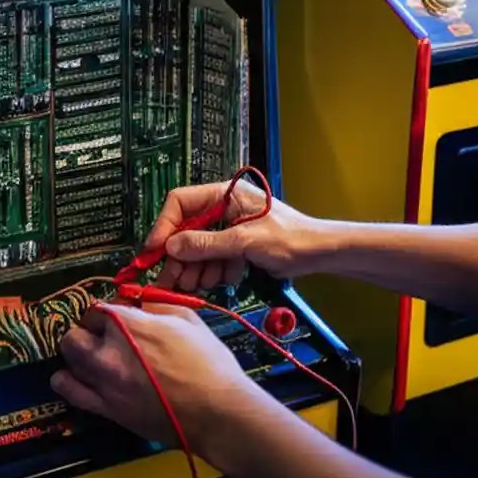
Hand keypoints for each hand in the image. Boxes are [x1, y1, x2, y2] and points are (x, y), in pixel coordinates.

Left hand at [51, 303, 254, 452]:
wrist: (216, 412)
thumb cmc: (208, 363)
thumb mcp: (187, 319)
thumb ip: (155, 307)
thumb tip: (138, 305)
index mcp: (127, 324)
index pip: (96, 309)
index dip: (107, 313)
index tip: (118, 319)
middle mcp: (107, 350)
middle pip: (74, 334)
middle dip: (86, 332)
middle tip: (103, 337)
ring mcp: (103, 381)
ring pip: (68, 360)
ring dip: (77, 355)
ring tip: (92, 357)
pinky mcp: (106, 408)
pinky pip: (71, 391)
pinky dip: (68, 381)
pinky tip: (77, 378)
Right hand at [147, 181, 322, 290]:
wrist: (321, 254)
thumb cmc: (289, 239)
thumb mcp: (245, 242)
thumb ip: (206, 244)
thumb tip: (170, 247)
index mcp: (223, 194)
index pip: (179, 203)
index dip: (164, 226)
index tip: (155, 252)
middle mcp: (221, 208)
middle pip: (185, 231)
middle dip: (181, 258)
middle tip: (173, 282)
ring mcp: (227, 229)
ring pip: (197, 250)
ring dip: (199, 269)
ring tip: (205, 283)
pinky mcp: (235, 247)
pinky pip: (213, 260)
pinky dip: (216, 272)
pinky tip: (229, 278)